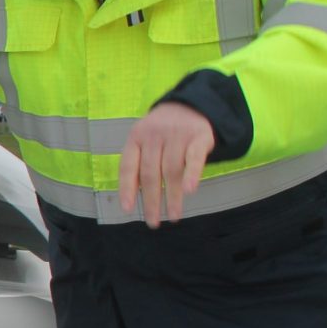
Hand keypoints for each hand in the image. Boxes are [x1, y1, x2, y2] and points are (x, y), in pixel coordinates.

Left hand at [119, 103, 214, 227]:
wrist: (191, 105)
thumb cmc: (163, 133)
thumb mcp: (145, 141)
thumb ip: (138, 164)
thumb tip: (131, 198)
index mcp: (136, 138)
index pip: (128, 166)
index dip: (127, 189)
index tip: (128, 210)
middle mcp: (154, 136)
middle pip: (150, 173)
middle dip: (151, 200)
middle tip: (153, 222)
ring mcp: (177, 135)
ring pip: (172, 170)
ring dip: (173, 196)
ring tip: (174, 216)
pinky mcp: (199, 136)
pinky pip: (194, 158)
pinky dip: (191, 175)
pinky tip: (189, 191)